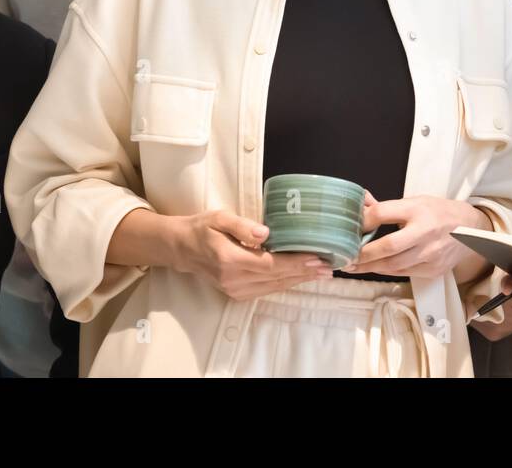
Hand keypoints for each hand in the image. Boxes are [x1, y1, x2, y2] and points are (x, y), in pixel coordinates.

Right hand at [172, 209, 332, 299]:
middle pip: (277, 278)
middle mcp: (234, 280)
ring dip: (299, 280)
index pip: (271, 264)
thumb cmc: (202, 228)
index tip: (317, 258)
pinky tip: (299, 276)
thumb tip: (266, 233)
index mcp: (231, 260)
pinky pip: (267, 289)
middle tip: (329, 267)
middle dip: (305, 273)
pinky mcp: (237, 293)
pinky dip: (285, 283)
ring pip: (274, 286)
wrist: (182, 248)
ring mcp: (235, 290)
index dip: (296, 263)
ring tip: (321, 272)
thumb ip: (242, 225)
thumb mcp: (219, 218)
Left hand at [339, 192, 485, 278]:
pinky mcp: (434, 269)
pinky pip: (405, 273)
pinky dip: (387, 271)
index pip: (384, 213)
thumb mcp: (414, 201)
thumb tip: (360, 205)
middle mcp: (425, 232)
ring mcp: (431, 253)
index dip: (364, 220)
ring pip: (395, 265)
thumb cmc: (437, 212)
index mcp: (417, 209)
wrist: (470, 229)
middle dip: (364, 254)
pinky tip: (376, 268)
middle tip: (346, 257)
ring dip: (371, 267)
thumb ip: (387, 206)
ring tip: (354, 267)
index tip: (352, 227)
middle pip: (389, 246)